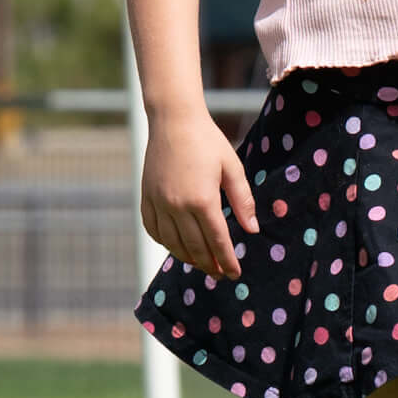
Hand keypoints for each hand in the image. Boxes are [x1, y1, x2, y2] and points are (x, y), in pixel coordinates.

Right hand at [141, 112, 256, 278]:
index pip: (217, 240)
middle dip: (209, 264)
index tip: (235, 273)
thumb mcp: (233, 169)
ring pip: (172, 243)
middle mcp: (176, 206)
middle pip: (194, 247)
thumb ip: (243, 201)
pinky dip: (166, 243)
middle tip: (221, 274)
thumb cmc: (208, 142)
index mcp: (202, 200)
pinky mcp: (145, 199)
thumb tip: (252, 230)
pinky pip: (154, 230)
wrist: (173, 123)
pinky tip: (177, 247)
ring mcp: (158, 203)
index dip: (227, 259)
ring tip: (203, 264)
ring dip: (188, 258)